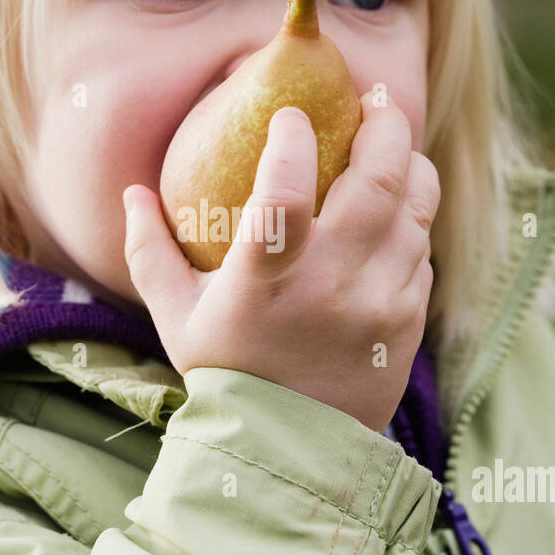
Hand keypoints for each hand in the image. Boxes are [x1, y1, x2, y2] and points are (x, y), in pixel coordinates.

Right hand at [122, 92, 439, 435]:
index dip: (291, 143)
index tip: (291, 116)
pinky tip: (394, 213)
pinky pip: (421, 249)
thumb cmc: (228, 374)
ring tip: (394, 146)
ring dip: (409, 166)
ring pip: (415, 208)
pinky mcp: (410, 319)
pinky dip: (411, 221)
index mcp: (267, 282)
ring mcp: (380, 303)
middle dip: (384, 128)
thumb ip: (149, 251)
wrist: (292, 453)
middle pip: (378, 182)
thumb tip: (133, 192)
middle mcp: (332, 287)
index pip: (284, 195)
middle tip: (376, 101)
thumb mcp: (175, 317)